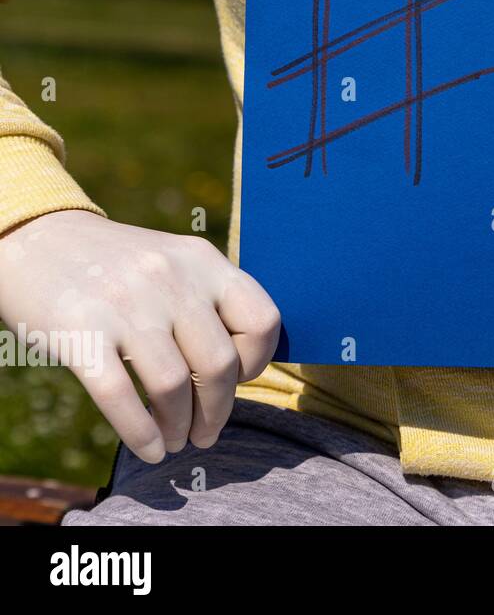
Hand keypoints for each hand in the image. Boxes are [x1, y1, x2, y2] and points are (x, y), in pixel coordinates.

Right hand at [0, 210, 279, 461]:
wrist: (36, 238)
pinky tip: (150, 449)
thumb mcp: (174, 262)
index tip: (238, 379)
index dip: (257, 361)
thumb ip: (209, 300)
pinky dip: (141, 434)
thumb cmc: (117, 265)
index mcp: (203, 260)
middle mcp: (170, 279)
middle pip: (218, 365)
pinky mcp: (80, 331)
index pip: (262, 320)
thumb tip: (240, 371)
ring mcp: (124, 304)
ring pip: (174, 386)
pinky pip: (121, 396)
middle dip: (218, 411)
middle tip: (207, 433)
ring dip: (181, 427)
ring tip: (178, 441)